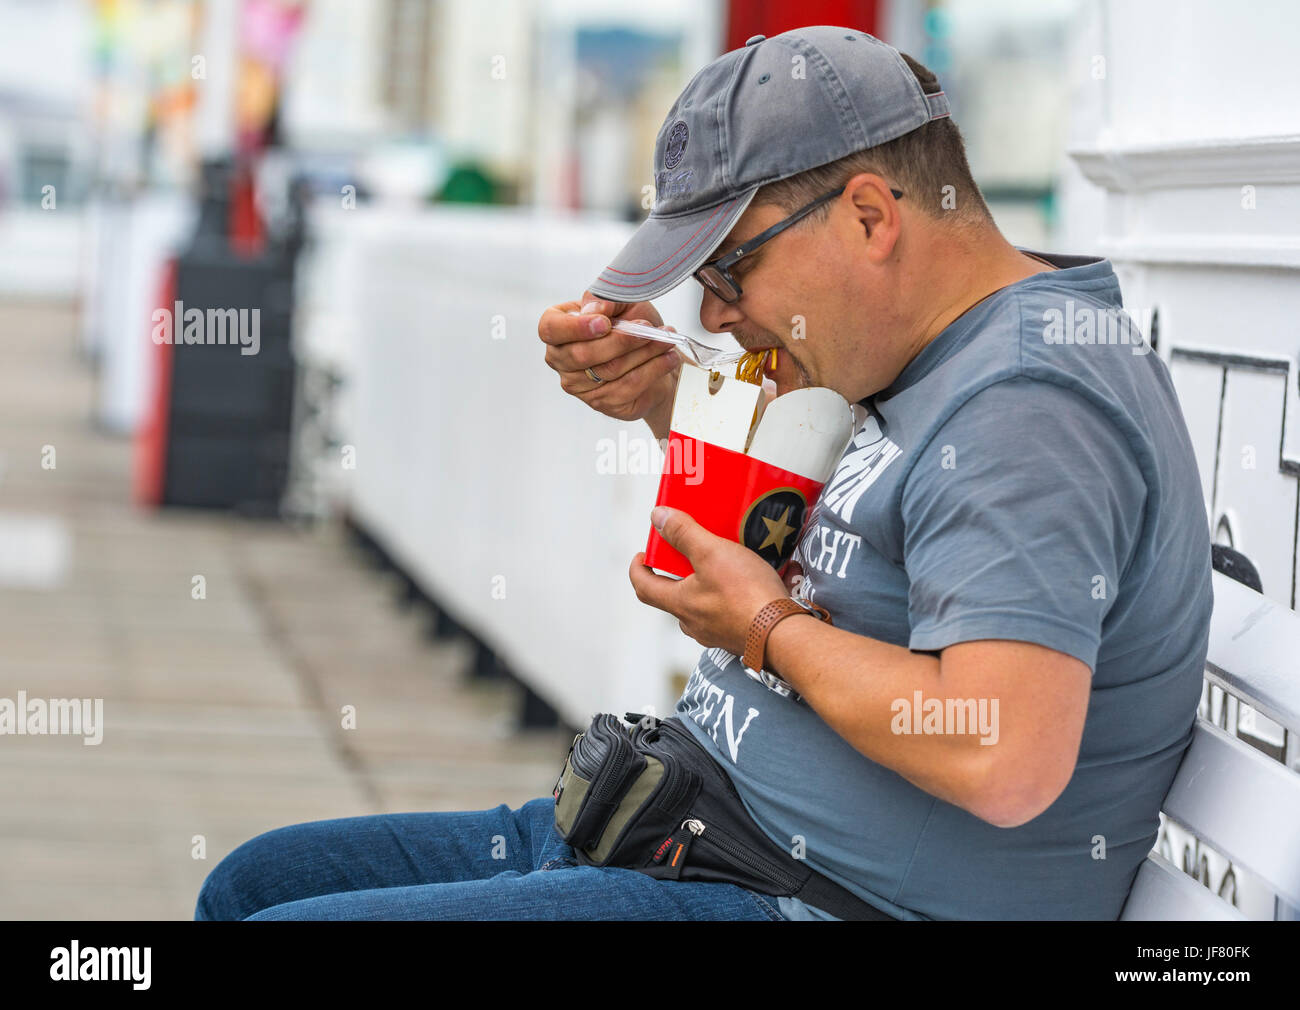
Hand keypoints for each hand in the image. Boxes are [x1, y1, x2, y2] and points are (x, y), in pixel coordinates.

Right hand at [537, 293, 681, 424]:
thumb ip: (607, 299)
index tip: (604, 323)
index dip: (575, 328)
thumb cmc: (632, 323)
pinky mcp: (601, 402)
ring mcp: (578, 385)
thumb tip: (595, 310)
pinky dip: (652, 370)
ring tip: (665, 340)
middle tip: (647, 328)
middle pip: (582, 355)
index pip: (551, 329)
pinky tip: (667, 358)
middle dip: (620, 340)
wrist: (655, 353)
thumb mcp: (623, 301)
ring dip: (643, 352)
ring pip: (609, 370)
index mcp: (557, 328)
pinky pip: (627, 387)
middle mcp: (561, 359)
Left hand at [629, 505, 788, 655]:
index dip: (638, 568)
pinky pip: (731, 611)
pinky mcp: (741, 635)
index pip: (644, 587)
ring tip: (725, 562)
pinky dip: (736, 594)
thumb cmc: (746, 594)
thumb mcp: (712, 553)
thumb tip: (657, 516)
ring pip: (704, 604)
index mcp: (680, 604)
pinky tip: (756, 578)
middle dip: (678, 572)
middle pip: (675, 595)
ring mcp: (718, 633)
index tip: (643, 553)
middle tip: (688, 552)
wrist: (783, 635)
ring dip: (709, 583)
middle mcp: (694, 623)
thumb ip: (683, 533)